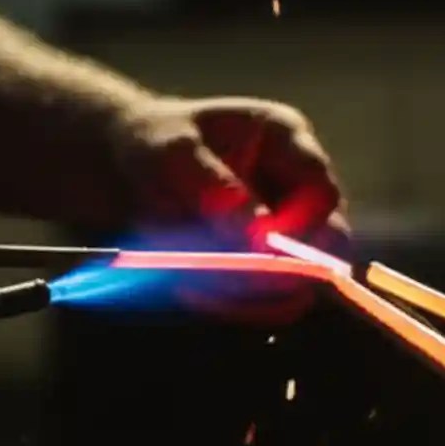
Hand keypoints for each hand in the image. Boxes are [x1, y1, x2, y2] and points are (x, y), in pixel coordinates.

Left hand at [116, 96, 351, 322]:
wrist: (116, 165)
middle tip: (226, 284)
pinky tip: (192, 294)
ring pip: (299, 282)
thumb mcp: (171, 152)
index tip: (254, 251)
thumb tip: (258, 234)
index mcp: (286, 140)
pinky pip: (264, 301)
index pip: (322, 194)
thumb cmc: (150, 141)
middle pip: (328, 247)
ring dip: (252, 296)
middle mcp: (296, 188)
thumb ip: (215, 187)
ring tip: (194, 288)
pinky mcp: (258, 267)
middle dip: (282, 273)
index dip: (299, 230)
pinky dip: (233, 305)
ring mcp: (282, 231)